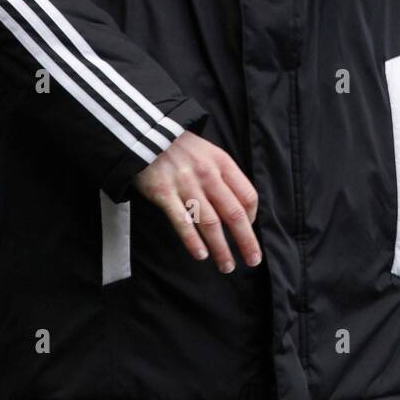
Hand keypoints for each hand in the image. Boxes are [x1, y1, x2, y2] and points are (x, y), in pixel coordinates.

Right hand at [132, 131, 260, 273]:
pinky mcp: (163, 193)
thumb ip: (223, 176)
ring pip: (210, 222)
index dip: (252, 218)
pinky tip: (201, 255)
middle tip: (252, 260)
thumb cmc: (181, 148)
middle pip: (234, 213)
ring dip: (221, 248)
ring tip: (226, 265)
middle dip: (245, 241)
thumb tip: (240, 207)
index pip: (247, 195)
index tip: (249, 231)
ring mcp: (185, 184)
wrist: (146, 133)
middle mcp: (208, 174)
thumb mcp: (209, 153)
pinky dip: (193, 241)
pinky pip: (182, 221)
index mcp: (222, 163)